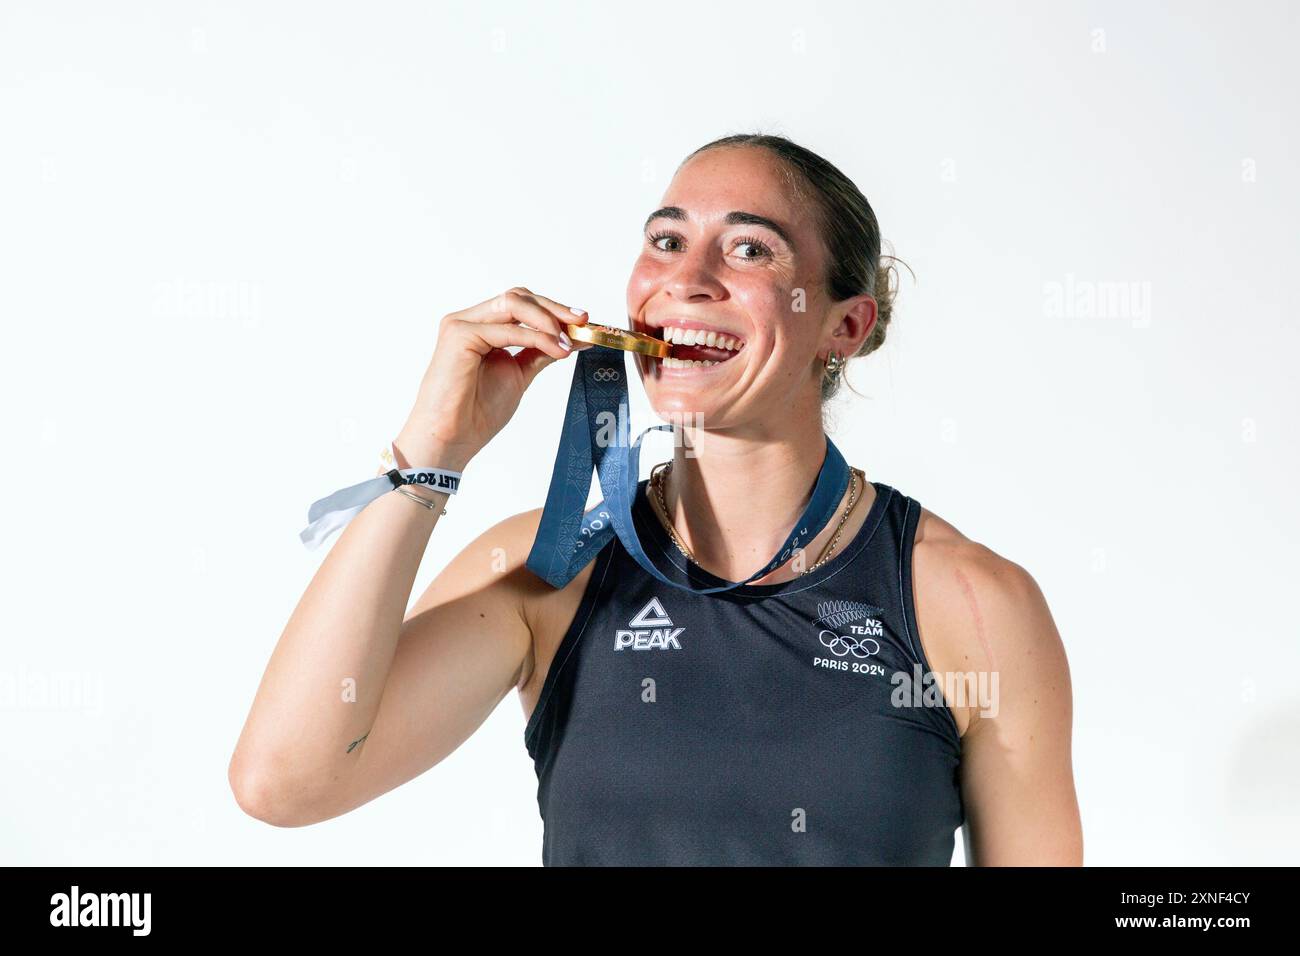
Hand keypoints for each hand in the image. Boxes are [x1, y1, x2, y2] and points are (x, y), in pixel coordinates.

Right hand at [394, 287, 591, 468]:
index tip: (583, 323)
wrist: (451, 439)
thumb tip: (571, 340)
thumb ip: (539, 353)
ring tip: (567, 342)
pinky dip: (536, 337)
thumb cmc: (476, 413)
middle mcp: (469, 321)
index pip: (520, 304)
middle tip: (583, 322)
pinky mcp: (459, 335)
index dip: (553, 310)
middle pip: (518, 297)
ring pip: (513, 304)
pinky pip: (507, 329)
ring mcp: (461, 325)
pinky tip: (555, 350)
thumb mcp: (518, 375)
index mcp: (481, 327)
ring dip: (547, 320)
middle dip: (554, 308)